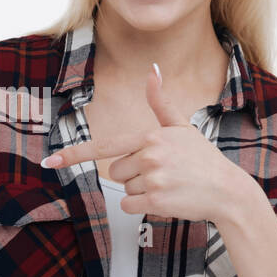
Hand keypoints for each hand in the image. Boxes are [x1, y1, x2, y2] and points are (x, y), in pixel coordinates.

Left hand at [41, 62, 256, 223]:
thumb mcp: (182, 126)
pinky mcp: (156, 201)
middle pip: (114, 172)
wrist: (227, 190)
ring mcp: (152, 179)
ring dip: (140, 190)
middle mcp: (149, 156)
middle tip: (161, 173)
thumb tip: (152, 70)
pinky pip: (130, 205)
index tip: (50, 161)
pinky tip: (166, 199)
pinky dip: (143, 206)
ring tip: (168, 185)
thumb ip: (160, 102)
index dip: (73, 155)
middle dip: (132, 174)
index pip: (103, 147)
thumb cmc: (203, 159)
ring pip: (123, 189)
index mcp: (150, 137)